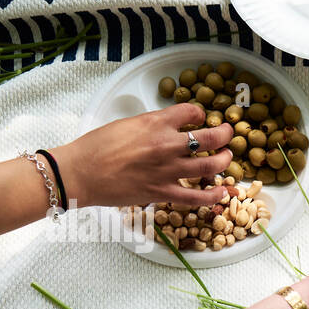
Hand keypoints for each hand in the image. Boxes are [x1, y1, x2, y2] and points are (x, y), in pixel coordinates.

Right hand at [52, 104, 234, 208]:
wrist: (80, 172)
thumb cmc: (95, 147)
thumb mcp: (126, 124)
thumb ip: (150, 125)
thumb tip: (165, 127)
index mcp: (155, 123)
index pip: (190, 112)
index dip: (200, 114)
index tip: (202, 118)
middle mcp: (166, 145)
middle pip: (209, 138)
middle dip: (224, 135)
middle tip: (228, 134)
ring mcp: (167, 170)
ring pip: (209, 166)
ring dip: (223, 161)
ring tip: (227, 157)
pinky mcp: (163, 192)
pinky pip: (196, 197)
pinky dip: (213, 196)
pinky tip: (223, 192)